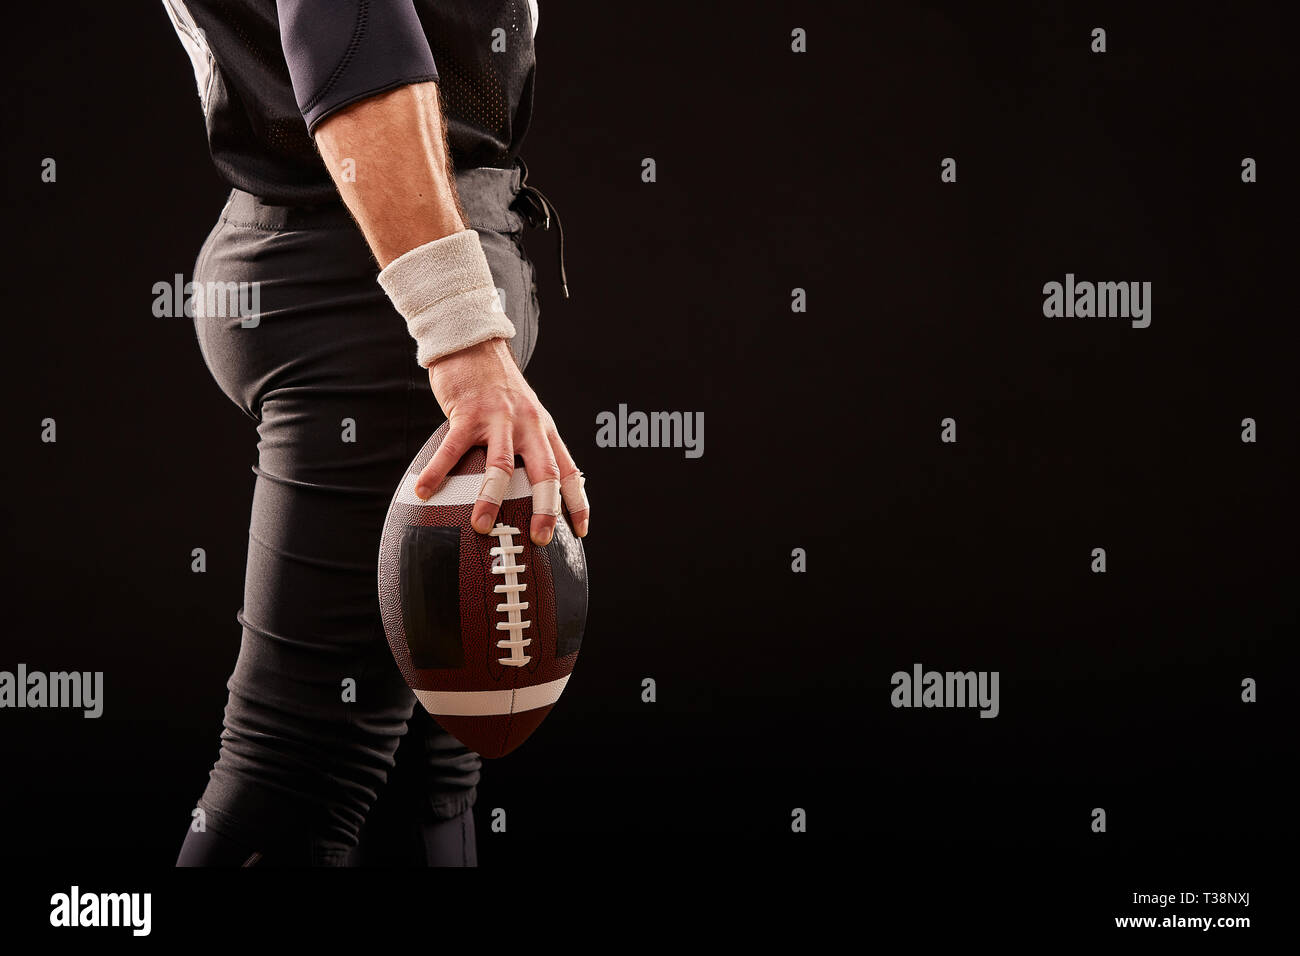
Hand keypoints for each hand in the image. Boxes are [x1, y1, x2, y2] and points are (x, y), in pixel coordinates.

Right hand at [414, 337, 588, 544]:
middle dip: (545, 509)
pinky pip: (452, 448)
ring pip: (502, 465)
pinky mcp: (468, 413)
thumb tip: (530, 490)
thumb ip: (530, 447)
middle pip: (544, 473)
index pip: (569, 471)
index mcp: (544, 431)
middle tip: (540, 538)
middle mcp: (528, 426)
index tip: (580, 531)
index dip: (577, 502)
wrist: (475, 345)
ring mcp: (499, 419)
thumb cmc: (498, 387)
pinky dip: (437, 472)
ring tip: (481, 525)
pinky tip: (424, 491)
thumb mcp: (526, 415)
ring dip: (491, 498)